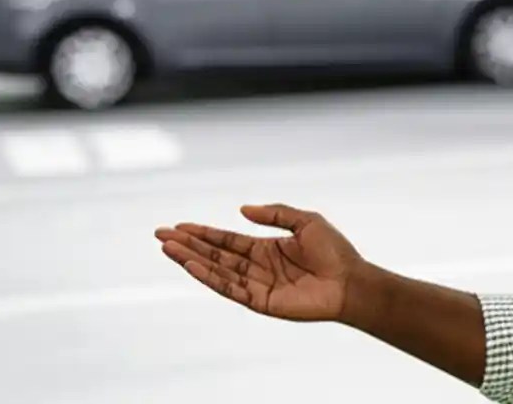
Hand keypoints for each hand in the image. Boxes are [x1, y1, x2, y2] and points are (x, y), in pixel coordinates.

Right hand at [155, 204, 363, 322]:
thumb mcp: (305, 221)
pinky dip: (209, 278)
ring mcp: (257, 285)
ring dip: (191, 260)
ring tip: (168, 248)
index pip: (227, 240)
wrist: (351, 281)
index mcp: (266, 248)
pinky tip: (192, 266)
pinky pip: (230, 288)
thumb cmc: (335, 252)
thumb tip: (240, 210)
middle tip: (161, 235)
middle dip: (188, 245)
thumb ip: (274, 214)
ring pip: (217, 271)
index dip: (203, 233)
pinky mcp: (260, 302)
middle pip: (215, 254)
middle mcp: (257, 267)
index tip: (178, 227)